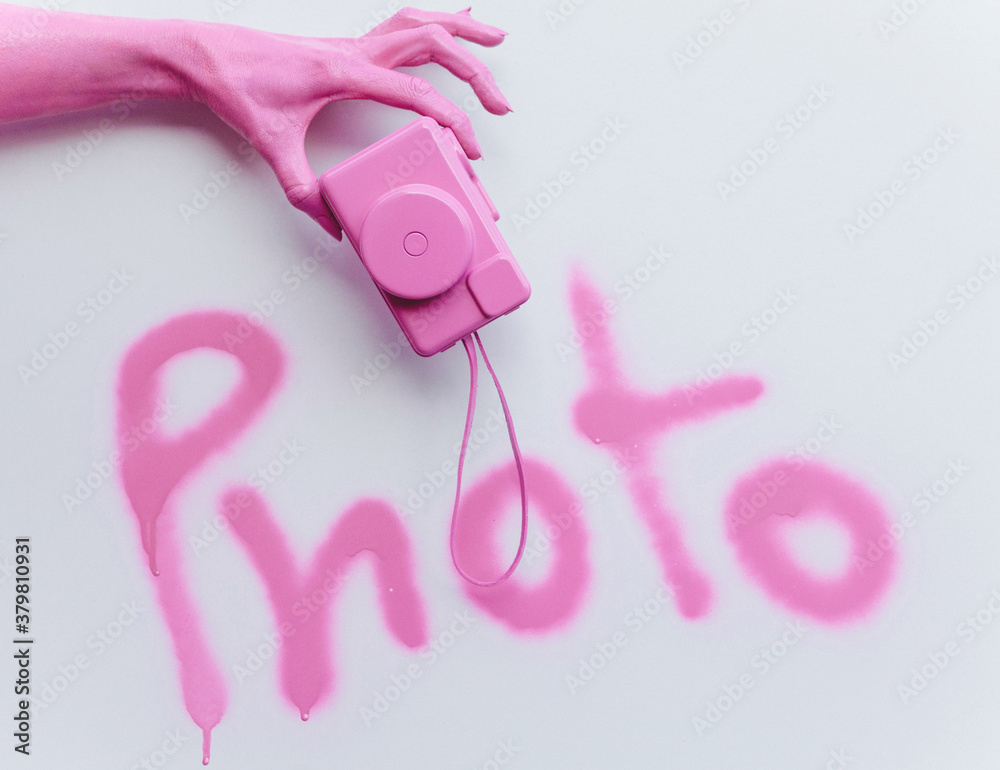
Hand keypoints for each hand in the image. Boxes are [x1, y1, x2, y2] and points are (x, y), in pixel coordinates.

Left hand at [183, 8, 510, 238]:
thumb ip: (302, 189)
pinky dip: (433, 20)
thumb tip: (332, 223)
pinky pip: (401, 23)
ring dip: (461, 28)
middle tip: (501, 104)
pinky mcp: (348, 47)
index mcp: (344, 73)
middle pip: (431, 44)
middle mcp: (355, 51)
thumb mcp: (271, 145)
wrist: (207, 54)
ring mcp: (353, 44)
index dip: (449, 119)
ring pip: (420, 21)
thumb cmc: (237, 87)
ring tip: (495, 36)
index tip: (469, 145)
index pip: (413, 93)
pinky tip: (449, 20)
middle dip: (474, 72)